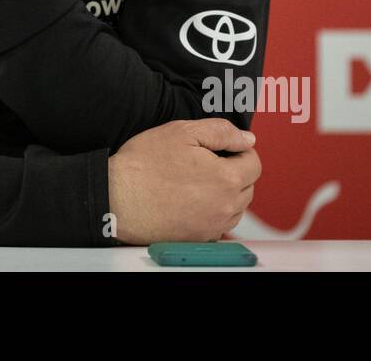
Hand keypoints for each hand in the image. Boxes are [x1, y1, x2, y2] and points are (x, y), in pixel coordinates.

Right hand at [107, 119, 260, 244]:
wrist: (116, 198)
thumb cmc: (144, 164)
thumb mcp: (182, 132)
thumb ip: (221, 132)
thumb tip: (247, 139)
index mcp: (226, 179)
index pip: (254, 164)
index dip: (240, 150)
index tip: (222, 148)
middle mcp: (225, 207)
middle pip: (247, 187)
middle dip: (234, 171)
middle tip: (205, 161)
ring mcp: (212, 226)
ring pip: (235, 208)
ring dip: (226, 193)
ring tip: (198, 181)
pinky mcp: (198, 239)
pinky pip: (219, 225)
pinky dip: (212, 212)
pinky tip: (191, 200)